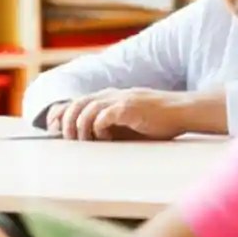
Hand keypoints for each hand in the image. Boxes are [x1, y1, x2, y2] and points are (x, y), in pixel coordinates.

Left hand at [47, 89, 189, 140]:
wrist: (183, 111)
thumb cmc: (159, 121)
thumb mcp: (129, 123)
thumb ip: (110, 126)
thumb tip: (89, 139)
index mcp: (110, 97)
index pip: (76, 102)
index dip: (61, 114)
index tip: (54, 129)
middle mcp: (112, 95)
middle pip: (76, 104)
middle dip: (67, 123)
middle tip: (70, 140)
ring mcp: (121, 99)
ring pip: (86, 109)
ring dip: (81, 127)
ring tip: (86, 141)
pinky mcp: (129, 107)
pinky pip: (104, 116)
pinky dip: (99, 127)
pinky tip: (106, 137)